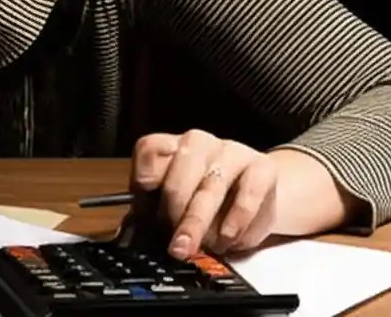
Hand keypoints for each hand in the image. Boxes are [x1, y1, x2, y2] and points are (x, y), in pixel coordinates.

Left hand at [128, 129, 279, 259]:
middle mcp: (198, 143)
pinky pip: (248, 194)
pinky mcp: (262, 168)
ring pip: (209, 188)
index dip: (143, 181)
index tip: (144, 212)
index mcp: (170, 146)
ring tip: (193, 247)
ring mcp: (231, 152)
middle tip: (173, 243)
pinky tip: (227, 236)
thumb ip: (149, 214)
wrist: (253, 196)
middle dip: (172, 215)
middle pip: (177, 177)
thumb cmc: (205, 199)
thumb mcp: (173, 203)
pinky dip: (236, 220)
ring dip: (198, 224)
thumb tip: (127, 235)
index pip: (149, 150)